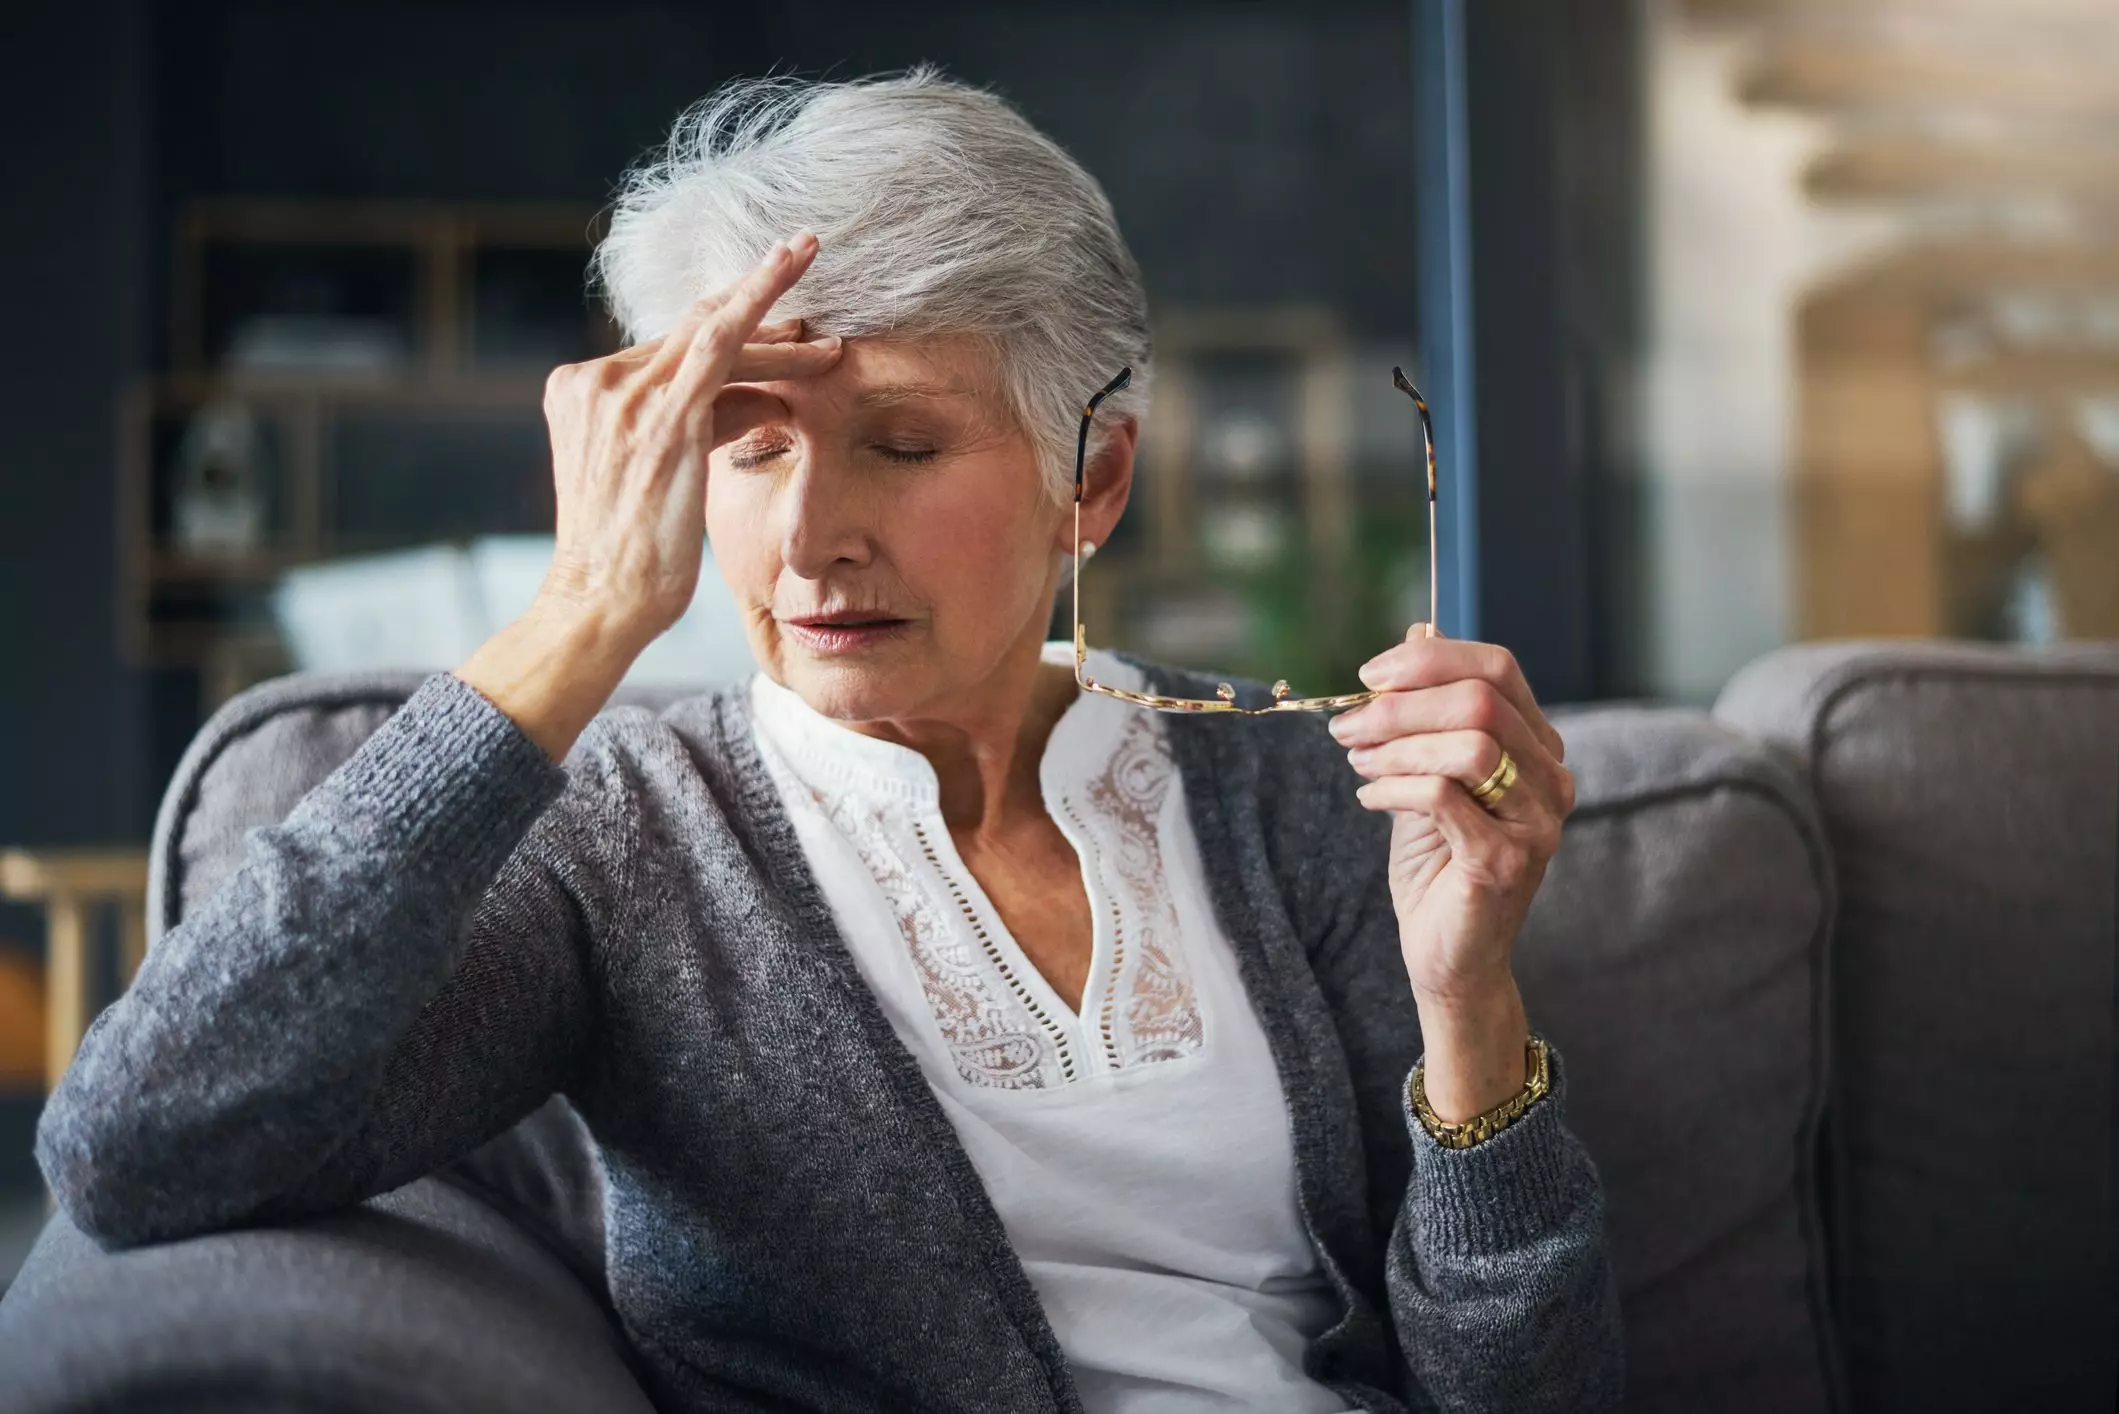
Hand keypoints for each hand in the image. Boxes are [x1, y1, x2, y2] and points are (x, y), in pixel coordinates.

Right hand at [538, 230, 840, 647]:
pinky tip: (793, 270)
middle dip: (757, 313)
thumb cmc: (635, 557)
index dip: (727, 332)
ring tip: (833, 333)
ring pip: (716, 335)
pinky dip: (761, 299)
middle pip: (691, 333)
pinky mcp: (664, 415)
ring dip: (779, 326)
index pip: (667, 351)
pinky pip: (722, 339)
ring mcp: (624, 394)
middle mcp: (596, 382)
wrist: (601, 601)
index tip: (773, 322)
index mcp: (582, 392)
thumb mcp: (664, 477)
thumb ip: (702, 426)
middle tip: (810, 294)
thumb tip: (767, 398)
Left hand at [1331, 625, 1572, 1004]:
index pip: (1498, 669)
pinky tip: (1370, 799)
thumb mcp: (1426, 771)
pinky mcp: (1506, 860)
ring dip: (1396, 746)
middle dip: (1401, 706)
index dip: (1431, 660)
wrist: (1449, 956)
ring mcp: (1537, 822)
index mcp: (1537, 747)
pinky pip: (1445, 797)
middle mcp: (1550, 779)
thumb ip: (1429, 708)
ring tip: (1357, 764)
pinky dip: (1394, 788)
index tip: (1370, 676)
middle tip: (1347, 727)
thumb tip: (1420, 630)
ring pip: (1469, 745)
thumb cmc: (1436, 862)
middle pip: (1481, 700)